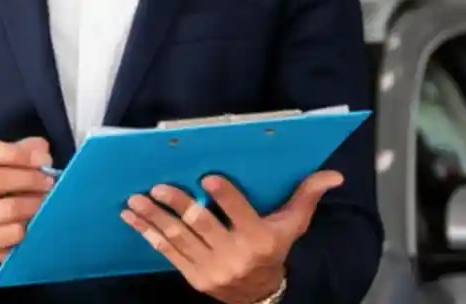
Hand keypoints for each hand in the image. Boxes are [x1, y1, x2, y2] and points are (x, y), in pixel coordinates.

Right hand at [0, 137, 53, 262]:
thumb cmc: (12, 180)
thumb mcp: (18, 158)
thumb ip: (31, 150)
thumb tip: (43, 157)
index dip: (18, 154)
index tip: (44, 160)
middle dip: (29, 179)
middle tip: (49, 182)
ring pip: (7, 209)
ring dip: (34, 203)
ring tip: (48, 201)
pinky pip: (13, 233)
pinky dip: (31, 226)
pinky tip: (39, 220)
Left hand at [121, 170, 343, 303]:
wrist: (260, 294)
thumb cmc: (274, 249)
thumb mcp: (292, 226)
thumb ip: (306, 196)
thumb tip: (334, 174)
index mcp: (260, 239)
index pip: (240, 215)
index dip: (225, 197)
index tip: (207, 178)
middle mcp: (235, 256)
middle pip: (202, 225)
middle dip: (179, 206)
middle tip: (158, 187)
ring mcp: (211, 268)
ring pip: (178, 238)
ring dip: (154, 218)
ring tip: (135, 199)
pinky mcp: (193, 277)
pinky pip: (166, 252)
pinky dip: (146, 233)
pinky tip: (131, 217)